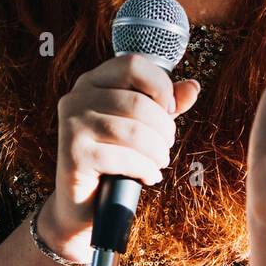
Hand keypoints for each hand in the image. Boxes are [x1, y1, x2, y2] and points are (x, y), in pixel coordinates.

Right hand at [47, 55, 200, 242]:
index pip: (133, 64)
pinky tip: (148, 176)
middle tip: (166, 146)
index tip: (170, 110)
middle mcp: (76, 97)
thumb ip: (165, 103)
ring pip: (134, 131)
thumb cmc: (115, 157)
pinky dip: (145, 169)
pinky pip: (125, 158)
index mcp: (92, 81)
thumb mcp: (143, 124)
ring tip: (159, 162)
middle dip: (164, 129)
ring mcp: (72, 125)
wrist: (83, 201)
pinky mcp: (74, 155)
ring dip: (158, 151)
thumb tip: (193, 87)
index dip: (161, 86)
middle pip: (139, 103)